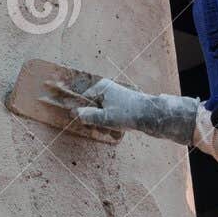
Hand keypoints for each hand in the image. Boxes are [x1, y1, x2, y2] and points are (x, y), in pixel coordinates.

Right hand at [47, 78, 198, 143]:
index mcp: (100, 87)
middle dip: (89, 117)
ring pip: (97, 111)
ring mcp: (112, 96)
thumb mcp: (106, 118)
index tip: (64, 114)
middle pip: (88, 105)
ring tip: (107, 129)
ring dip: (98, 121)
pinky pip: (105, 113)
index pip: (79, 99)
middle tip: (94, 126)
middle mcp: (105, 89)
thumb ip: (88, 116)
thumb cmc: (130, 114)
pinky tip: (113, 129)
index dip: (74, 109)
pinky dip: (106, 122)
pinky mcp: (119, 104)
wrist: (154, 115)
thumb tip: (74, 114)